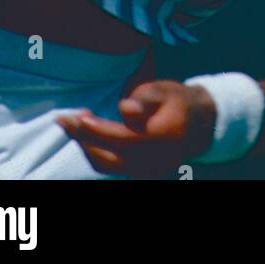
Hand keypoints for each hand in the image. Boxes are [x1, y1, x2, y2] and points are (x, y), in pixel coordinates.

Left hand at [56, 79, 216, 178]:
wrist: (200, 124)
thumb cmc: (179, 102)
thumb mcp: (165, 90)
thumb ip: (145, 98)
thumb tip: (124, 108)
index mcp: (158, 139)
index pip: (117, 137)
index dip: (92, 128)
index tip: (72, 116)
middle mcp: (151, 161)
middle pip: (106, 156)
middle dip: (81, 139)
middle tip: (64, 119)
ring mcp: (146, 171)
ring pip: (106, 165)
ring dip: (86, 147)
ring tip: (73, 126)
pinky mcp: (142, 173)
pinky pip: (113, 168)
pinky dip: (97, 154)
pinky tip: (88, 138)